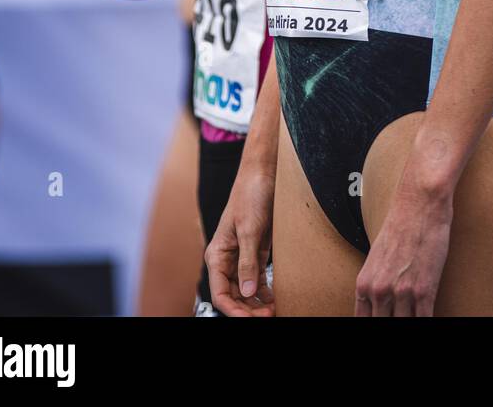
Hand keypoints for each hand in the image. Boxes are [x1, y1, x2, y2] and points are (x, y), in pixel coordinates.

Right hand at [206, 159, 275, 317]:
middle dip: (249, 309)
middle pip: (234, 295)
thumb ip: (247, 262)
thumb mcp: (249, 229)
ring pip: (247, 289)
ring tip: (274, 311)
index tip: (251, 319)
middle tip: (269, 316)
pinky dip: (265, 290)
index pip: (220, 293)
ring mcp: (242, 255)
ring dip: (258, 303)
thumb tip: (248, 291)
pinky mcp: (257, 250)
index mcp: (218, 254)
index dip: (234, 310)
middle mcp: (227, 258)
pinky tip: (274, 299)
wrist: (263, 173)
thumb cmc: (250, 195)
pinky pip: (258, 278)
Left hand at [354, 180, 452, 316]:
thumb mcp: (377, 257)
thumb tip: (379, 304)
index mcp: (364, 284)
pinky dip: (425, 321)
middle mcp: (379, 291)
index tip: (384, 319)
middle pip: (383, 325)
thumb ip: (375, 283)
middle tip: (400, 316)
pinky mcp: (424, 291)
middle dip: (391, 324)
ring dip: (409, 321)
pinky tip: (425, 318)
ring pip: (404, 325)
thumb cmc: (400, 226)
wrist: (419, 203)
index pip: (363, 321)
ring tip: (413, 316)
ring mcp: (402, 293)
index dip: (374, 324)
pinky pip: (423, 320)